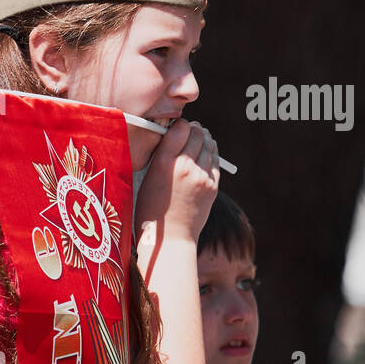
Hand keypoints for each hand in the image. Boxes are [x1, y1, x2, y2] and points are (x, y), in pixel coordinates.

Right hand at [133, 120, 219, 244]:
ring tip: (198, 140)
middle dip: (194, 129)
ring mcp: (202, 177)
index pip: (180, 128)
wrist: (172, 238)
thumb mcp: (149, 178)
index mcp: (164, 164)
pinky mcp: (213, 186)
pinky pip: (215, 159)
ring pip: (210, 143)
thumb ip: (162, 156)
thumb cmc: (152, 210)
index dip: (179, 125)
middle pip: (198, 133)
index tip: (176, 128)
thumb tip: (174, 136)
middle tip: (189, 132)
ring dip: (204, 139)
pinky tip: (205, 153)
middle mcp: (185, 167)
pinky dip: (210, 152)